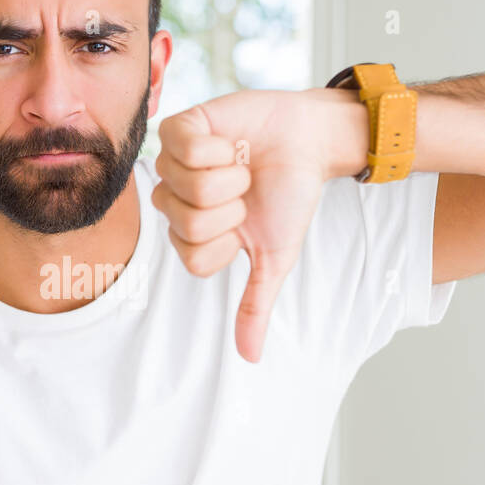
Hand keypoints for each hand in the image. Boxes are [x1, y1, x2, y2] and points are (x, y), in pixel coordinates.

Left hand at [153, 89, 342, 361]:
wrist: (310, 142)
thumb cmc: (289, 197)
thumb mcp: (275, 257)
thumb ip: (255, 305)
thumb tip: (250, 358)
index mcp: (192, 234)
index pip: (192, 258)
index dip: (227, 242)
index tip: (245, 224)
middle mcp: (176, 201)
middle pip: (188, 225)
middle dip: (232, 208)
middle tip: (246, 190)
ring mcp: (175, 163)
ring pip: (187, 186)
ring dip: (229, 176)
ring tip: (240, 163)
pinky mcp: (181, 127)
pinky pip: (181, 146)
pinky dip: (217, 147)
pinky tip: (230, 142)